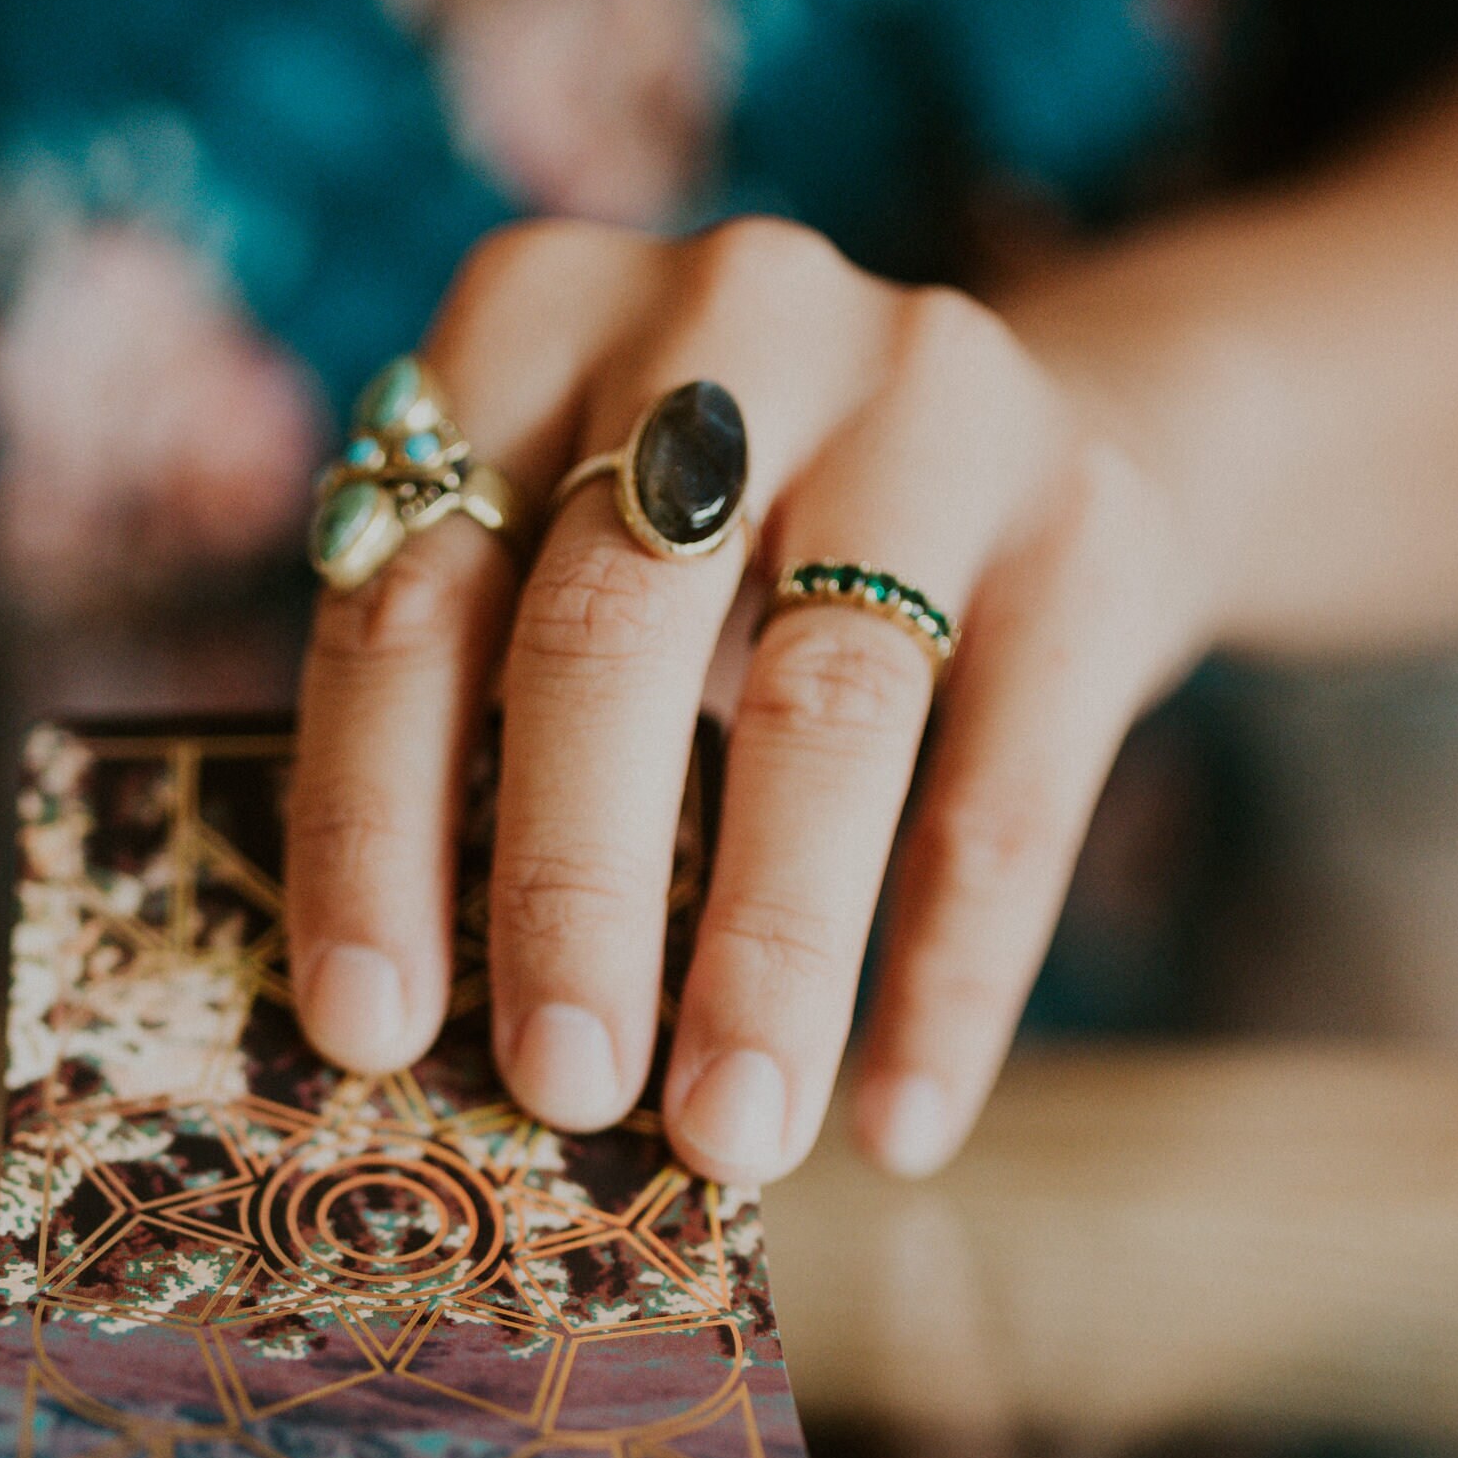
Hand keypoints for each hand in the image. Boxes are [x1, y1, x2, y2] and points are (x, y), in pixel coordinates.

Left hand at [287, 218, 1209, 1180]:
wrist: (1064, 434)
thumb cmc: (745, 548)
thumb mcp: (590, 553)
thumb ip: (492, 710)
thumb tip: (416, 1030)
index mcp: (534, 320)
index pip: (413, 602)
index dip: (374, 828)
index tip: (363, 1031)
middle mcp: (726, 322)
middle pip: (607, 639)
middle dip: (567, 894)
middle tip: (556, 1093)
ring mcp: (930, 401)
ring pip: (825, 714)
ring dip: (766, 955)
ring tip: (731, 1136)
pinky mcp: (1094, 519)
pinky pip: (1015, 789)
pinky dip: (951, 977)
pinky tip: (900, 1126)